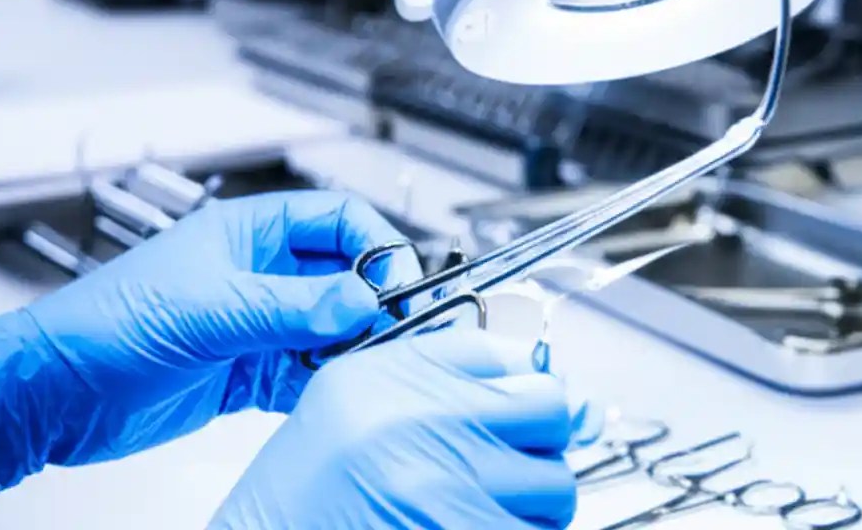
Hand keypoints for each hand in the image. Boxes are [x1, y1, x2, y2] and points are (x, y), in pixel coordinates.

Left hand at [27, 191, 416, 463]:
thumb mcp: (211, 307)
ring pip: (331, 327)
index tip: (399, 278)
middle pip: (342, 275)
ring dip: (354, 346)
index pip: (336, 219)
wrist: (56, 396)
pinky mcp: (249, 373)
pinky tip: (335, 391)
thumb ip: (293, 305)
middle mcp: (260, 273)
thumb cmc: (107, 325)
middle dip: (374, 300)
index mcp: (249, 233)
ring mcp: (257, 324)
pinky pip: (307, 372)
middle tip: (398, 328)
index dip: (375, 244)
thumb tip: (362, 300)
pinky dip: (327, 382)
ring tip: (370, 363)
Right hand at [212, 329, 586, 529]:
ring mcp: (452, 482)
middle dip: (536, 440)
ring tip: (474, 507)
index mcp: (392, 375)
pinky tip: (475, 525)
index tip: (511, 407)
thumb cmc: (303, 494)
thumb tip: (558, 385)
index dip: (519, 383)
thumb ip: (442, 376)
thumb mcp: (350, 404)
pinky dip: (518, 529)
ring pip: (556, 481)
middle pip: (550, 406)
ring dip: (531, 501)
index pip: (508, 350)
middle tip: (498, 464)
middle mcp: (425, 419)